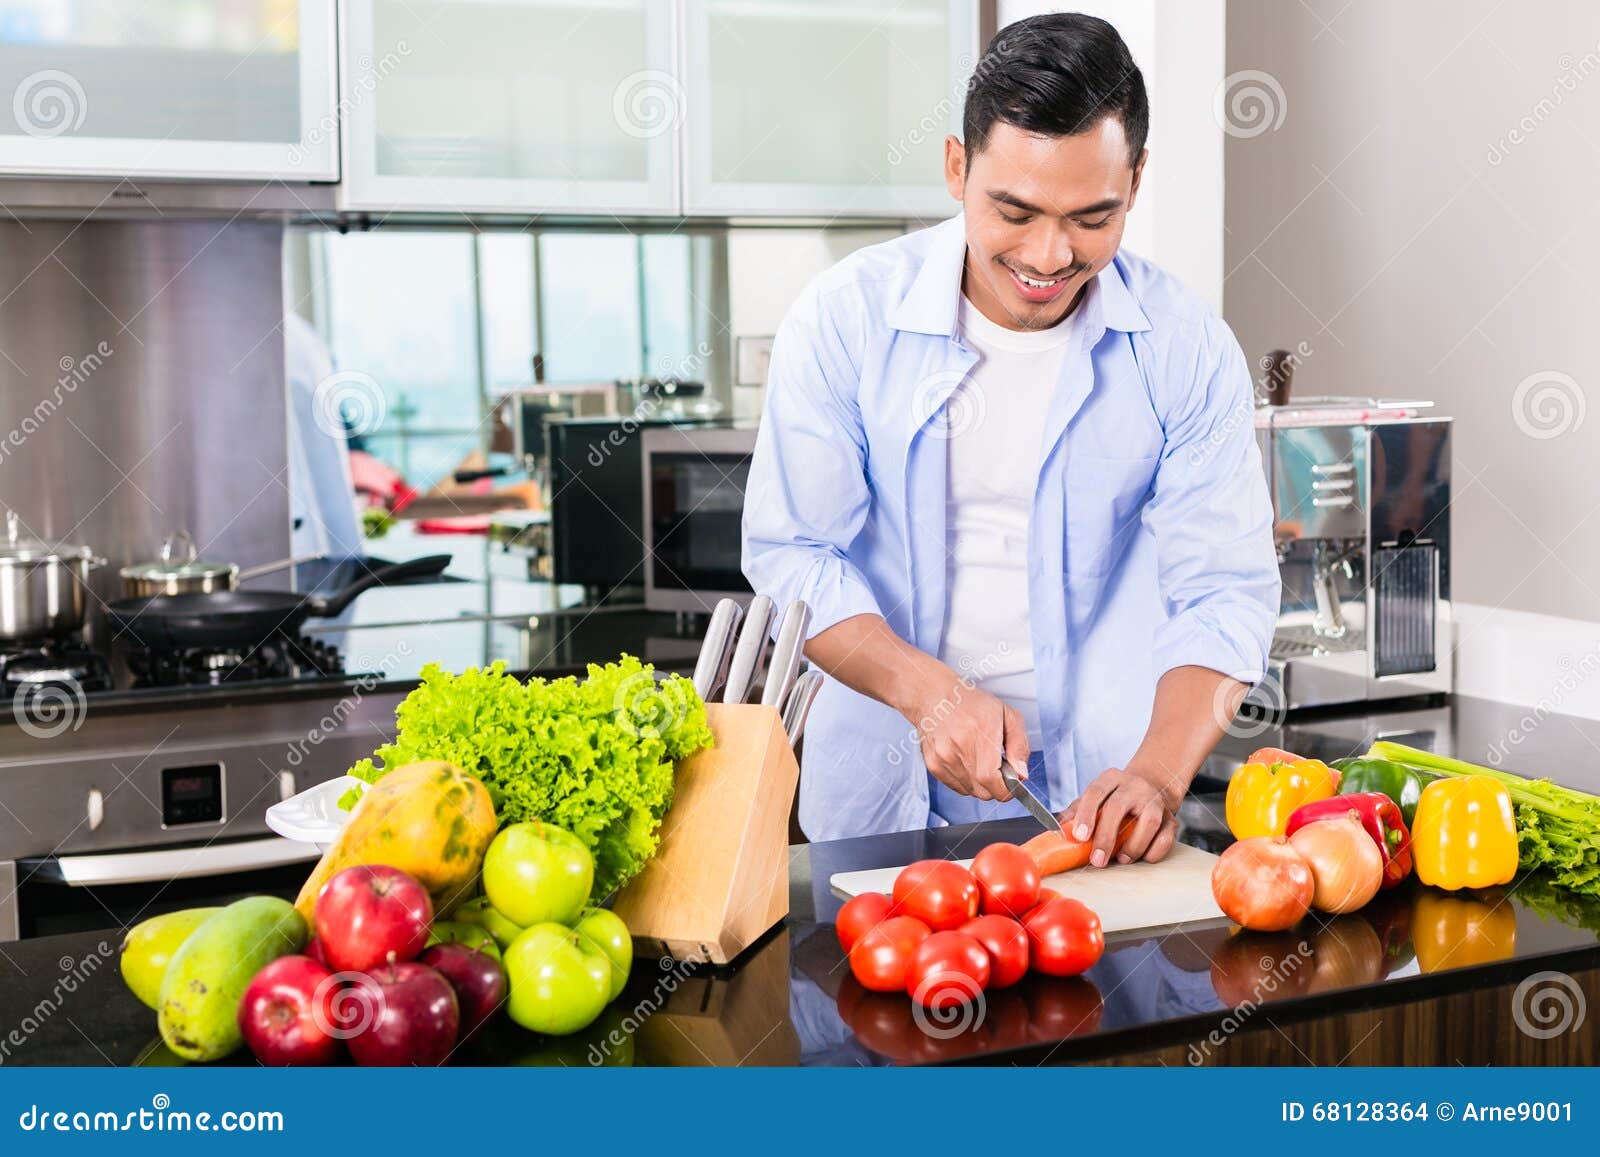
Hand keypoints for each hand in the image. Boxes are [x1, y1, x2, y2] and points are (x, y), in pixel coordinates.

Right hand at [908, 674, 1029, 801]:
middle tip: (997, 767)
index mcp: (980, 736)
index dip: (1007, 789)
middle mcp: (958, 750)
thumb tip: (1021, 774)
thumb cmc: (972, 704)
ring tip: (979, 759)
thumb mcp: (1007, 715)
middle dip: (996, 786)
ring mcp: (943, 760)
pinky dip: (966, 780)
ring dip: (980, 783)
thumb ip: (1020, 746)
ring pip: (971, 791)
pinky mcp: (933, 765)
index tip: (1012, 782)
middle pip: (984, 792)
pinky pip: (956, 787)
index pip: (993, 783)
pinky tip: (966, 760)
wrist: (936, 697)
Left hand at [1061, 765, 1183, 865]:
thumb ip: (1077, 810)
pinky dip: (1153, 851)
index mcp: (1111, 778)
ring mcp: (1155, 801)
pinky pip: (1166, 837)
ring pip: (1147, 822)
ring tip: (1121, 859)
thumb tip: (1058, 830)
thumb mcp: (1097, 796)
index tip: (1079, 836)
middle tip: (1097, 860)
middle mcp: (1134, 786)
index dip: (1086, 814)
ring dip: (1132, 846)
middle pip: (1118, 807)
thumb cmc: (1118, 797)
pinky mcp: (1172, 818)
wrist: (1154, 787)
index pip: (1095, 792)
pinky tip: (1142, 857)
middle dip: (1106, 837)